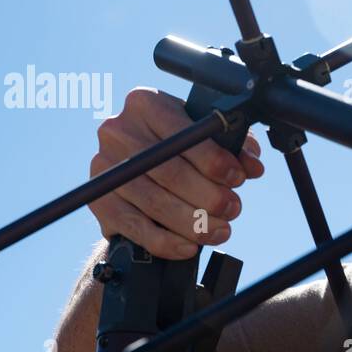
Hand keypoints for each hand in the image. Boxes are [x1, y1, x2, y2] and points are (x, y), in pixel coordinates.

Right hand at [88, 88, 264, 259]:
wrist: (136, 168)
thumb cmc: (180, 148)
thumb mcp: (206, 136)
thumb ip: (233, 145)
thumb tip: (252, 165)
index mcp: (146, 104)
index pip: (182, 134)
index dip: (214, 160)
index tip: (237, 178)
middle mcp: (118, 131)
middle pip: (169, 172)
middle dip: (209, 196)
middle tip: (233, 210)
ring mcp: (104, 167)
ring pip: (155, 203)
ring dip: (194, 223)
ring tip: (220, 230)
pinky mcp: (98, 200)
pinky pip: (135, 227)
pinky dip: (166, 241)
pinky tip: (190, 246)